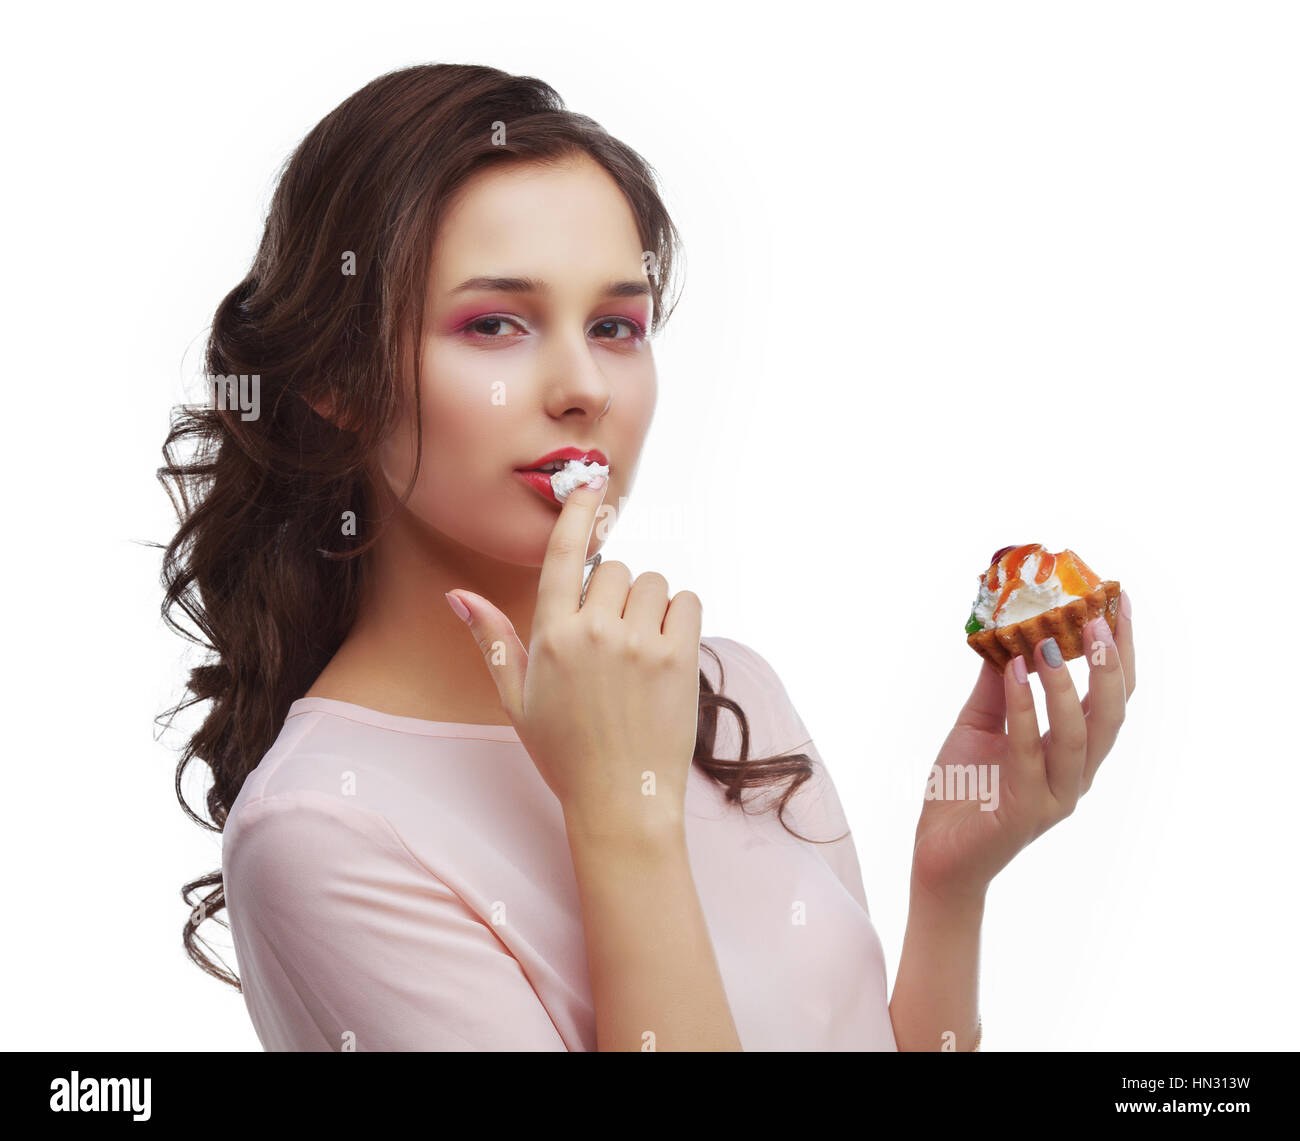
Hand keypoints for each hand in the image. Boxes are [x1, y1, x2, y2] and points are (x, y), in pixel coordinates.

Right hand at [446, 475, 703, 841]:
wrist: (622, 802)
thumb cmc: (565, 753)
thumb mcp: (515, 699)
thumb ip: (493, 640)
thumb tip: (458, 595)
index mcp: (551, 637)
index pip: (563, 555)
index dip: (576, 512)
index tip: (589, 482)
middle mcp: (594, 633)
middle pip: (615, 569)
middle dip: (615, 593)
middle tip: (612, 639)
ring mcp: (639, 644)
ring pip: (652, 583)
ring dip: (648, 605)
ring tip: (638, 651)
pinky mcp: (679, 658)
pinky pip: (686, 602)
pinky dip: (679, 616)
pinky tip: (665, 649)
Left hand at [911, 595, 1136, 904]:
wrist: (937, 855)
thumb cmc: (962, 791)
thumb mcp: (979, 723)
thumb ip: (998, 686)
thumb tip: (1006, 634)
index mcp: (1071, 751)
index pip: (1111, 696)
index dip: (1120, 651)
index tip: (1118, 600)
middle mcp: (1075, 773)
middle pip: (1112, 715)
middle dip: (1110, 664)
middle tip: (1097, 617)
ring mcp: (1057, 795)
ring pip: (1080, 735)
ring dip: (1067, 684)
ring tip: (1052, 640)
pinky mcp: (1027, 810)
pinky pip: (1030, 751)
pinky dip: (1025, 708)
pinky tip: (1017, 673)